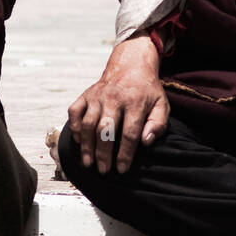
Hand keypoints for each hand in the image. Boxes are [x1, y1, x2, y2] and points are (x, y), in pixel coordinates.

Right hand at [67, 35, 168, 174]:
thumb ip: (157, 124)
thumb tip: (146, 142)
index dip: (125, 153)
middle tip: (103, 170)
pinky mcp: (85, 95)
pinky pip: (74, 112)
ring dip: (86, 145)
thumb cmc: (147, 90)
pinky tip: (79, 142)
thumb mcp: (161, 105)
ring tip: (88, 163)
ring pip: (87, 123)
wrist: (131, 65)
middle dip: (103, 153)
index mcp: (135, 102)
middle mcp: (114, 98)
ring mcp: (97, 96)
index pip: (129, 132)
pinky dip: (74, 127)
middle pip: (105, 130)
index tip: (121, 169)